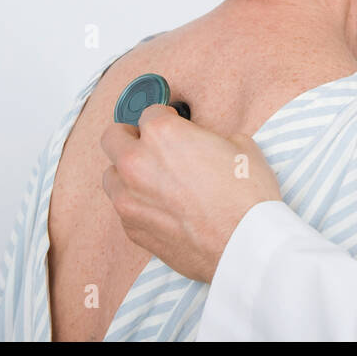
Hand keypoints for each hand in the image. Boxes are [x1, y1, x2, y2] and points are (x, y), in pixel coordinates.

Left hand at [100, 105, 281, 282]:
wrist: (244, 243)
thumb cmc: (245, 195)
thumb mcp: (239, 146)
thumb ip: (208, 138)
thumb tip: (203, 144)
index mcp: (163, 134)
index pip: (149, 112)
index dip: (166, 117)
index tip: (173, 124)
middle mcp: (137, 162)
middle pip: (113, 137)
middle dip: (131, 137)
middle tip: (153, 145)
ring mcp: (129, 198)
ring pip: (111, 175)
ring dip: (128, 173)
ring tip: (156, 180)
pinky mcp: (131, 228)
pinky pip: (124, 207)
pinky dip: (139, 203)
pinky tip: (165, 208)